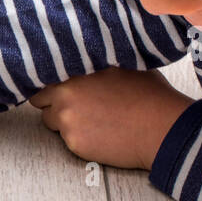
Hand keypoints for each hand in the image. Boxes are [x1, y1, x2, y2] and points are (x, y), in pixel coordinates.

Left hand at [27, 68, 193, 169]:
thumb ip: (94, 62)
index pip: (44, 74)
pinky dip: (78, 137)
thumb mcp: (122, 64)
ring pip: (50, 120)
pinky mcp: (73, 142)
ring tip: (92, 119)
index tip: (58, 86)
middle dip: (52, 102)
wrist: (162, 128)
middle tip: (76, 105)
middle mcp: (65, 93)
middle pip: (39, 99)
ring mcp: (67, 119)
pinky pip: (65, 139)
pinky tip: (99, 133)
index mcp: (76, 70)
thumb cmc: (149, 95)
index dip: (51, 81)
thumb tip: (82, 59)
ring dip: (63, 120)